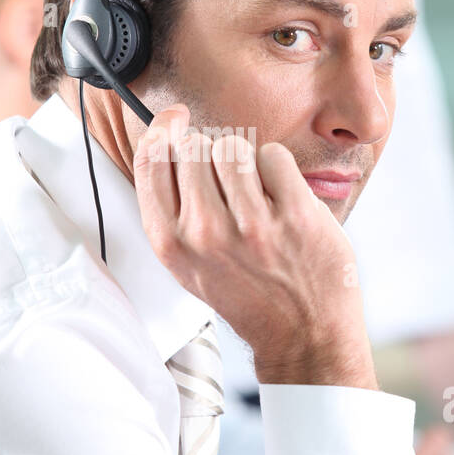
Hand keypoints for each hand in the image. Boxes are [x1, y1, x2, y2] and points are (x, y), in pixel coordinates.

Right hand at [134, 105, 376, 387]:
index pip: (150, 161)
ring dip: (246, 162)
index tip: (175, 118)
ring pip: (233, 147)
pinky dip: (279, 169)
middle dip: (211, 153)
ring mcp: (252, 225)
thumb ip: (173, 207)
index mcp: (171, 243)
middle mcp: (205, 234)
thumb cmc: (247, 293)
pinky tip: (282, 199)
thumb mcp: (189, 263)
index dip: (161, 129)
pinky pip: (273, 155)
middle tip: (230, 185)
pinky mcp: (295, 215)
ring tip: (257, 194)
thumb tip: (168, 135)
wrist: (303, 335)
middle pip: (194, 147)